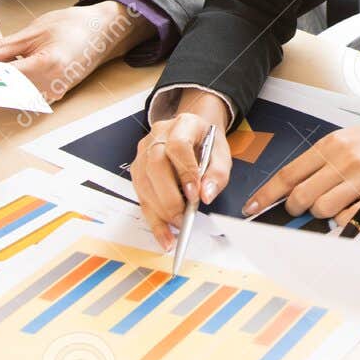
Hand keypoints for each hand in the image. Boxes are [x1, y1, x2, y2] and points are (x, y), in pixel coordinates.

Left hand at [0, 0, 151, 101]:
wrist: (105, 31)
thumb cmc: (76, 27)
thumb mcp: (35, 31)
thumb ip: (2, 45)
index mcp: (47, 67)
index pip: (0, 74)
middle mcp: (49, 85)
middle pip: (2, 80)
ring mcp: (50, 90)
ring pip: (10, 80)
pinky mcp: (49, 88)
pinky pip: (21, 79)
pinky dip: (8, 64)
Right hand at [130, 91, 233, 249]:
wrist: (194, 132)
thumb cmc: (207, 142)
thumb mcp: (221, 153)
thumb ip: (218, 174)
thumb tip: (206, 195)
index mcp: (183, 125)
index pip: (178, 146)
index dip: (185, 172)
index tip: (195, 194)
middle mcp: (158, 136)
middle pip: (155, 165)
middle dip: (169, 197)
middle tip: (184, 217)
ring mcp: (143, 152)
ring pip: (144, 183)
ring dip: (160, 210)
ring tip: (177, 227)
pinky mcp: (138, 170)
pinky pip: (141, 196)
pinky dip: (154, 219)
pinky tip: (164, 234)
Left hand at [241, 97, 359, 222]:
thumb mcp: (340, 142)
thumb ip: (315, 164)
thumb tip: (287, 190)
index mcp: (328, 145)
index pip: (287, 174)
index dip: (266, 194)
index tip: (252, 206)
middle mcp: (341, 159)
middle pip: (300, 197)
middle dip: (294, 208)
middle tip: (297, 208)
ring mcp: (359, 176)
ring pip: (321, 209)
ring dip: (320, 214)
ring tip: (328, 204)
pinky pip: (347, 217)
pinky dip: (342, 220)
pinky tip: (346, 209)